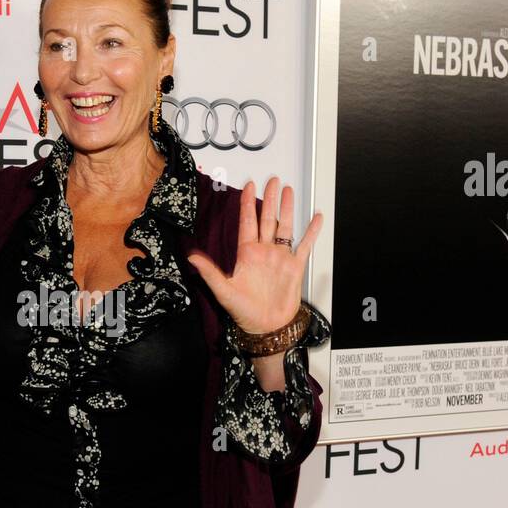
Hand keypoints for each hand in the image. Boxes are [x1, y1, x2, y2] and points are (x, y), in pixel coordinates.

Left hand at [187, 176, 322, 334]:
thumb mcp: (224, 291)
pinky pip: (304, 245)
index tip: (248, 186)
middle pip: (267, 219)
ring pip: (285, 227)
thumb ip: (210, 272)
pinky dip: (311, 232)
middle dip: (270, 199)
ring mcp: (280, 257)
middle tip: (272, 181)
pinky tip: (315, 218)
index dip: (248, 203)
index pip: (247, 222)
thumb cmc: (245, 312)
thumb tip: (192, 257)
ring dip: (287, 209)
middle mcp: (264, 252)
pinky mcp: (294, 267)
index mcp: (247, 254)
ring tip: (289, 191)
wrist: (267, 327)